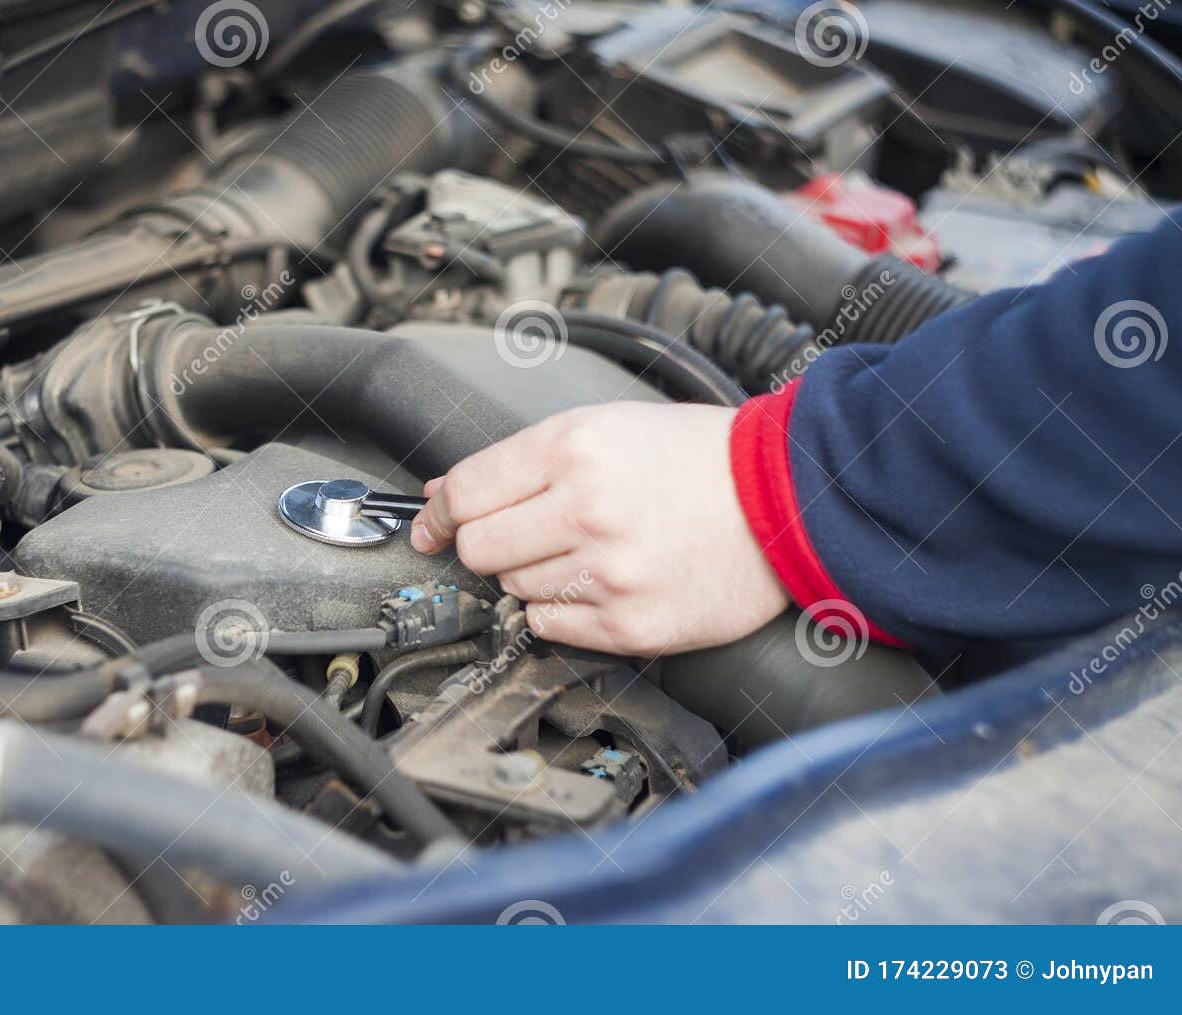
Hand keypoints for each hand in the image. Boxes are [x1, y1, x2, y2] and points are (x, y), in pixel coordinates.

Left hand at [410, 401, 788, 654]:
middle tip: (525, 535)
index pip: (466, 493)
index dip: (439, 513)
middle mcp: (586, 510)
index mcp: (574, 449)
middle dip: (489, 544)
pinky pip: (550, 627)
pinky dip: (561, 610)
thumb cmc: (700, 460)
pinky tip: (599, 582)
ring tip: (587, 551)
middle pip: (478, 549)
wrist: (788, 501)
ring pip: (514, 589)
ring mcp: (609, 573)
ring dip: (534, 575)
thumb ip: (521, 462)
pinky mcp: (631, 624)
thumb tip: (442, 495)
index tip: (431, 526)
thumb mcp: (606, 429)